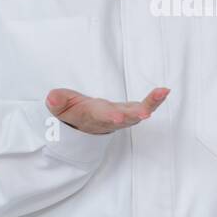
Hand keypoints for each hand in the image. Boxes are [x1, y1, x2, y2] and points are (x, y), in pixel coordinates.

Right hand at [45, 87, 168, 134]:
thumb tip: (52, 97)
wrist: (83, 125)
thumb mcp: (59, 106)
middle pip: (123, 117)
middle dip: (134, 114)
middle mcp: (110, 118)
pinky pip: (145, 106)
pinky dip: (155, 100)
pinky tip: (165, 91)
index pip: (99, 116)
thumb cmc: (72, 113)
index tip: (116, 118)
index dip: (108, 117)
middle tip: (145, 113)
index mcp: (92, 116)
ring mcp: (122, 116)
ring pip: (138, 112)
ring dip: (151, 104)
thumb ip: (57, 101)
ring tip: (162, 92)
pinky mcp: (131, 111)